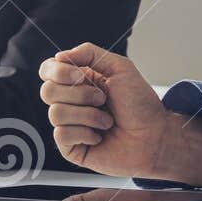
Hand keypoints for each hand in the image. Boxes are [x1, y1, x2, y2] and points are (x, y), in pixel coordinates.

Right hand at [38, 43, 172, 176]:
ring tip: (107, 121)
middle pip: (47, 91)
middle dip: (79, 94)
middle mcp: (71, 102)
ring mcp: (70, 125)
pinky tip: (99, 137)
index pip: (48, 70)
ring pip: (55, 114)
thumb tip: (59, 56)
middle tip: (103, 99)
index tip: (81, 75)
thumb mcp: (121, 67)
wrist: (155, 136)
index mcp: (79, 81)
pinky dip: (84, 133)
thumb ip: (90, 53)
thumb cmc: (141, 105)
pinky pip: (61, 135)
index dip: (58, 71)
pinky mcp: (71, 147)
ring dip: (87, 115)